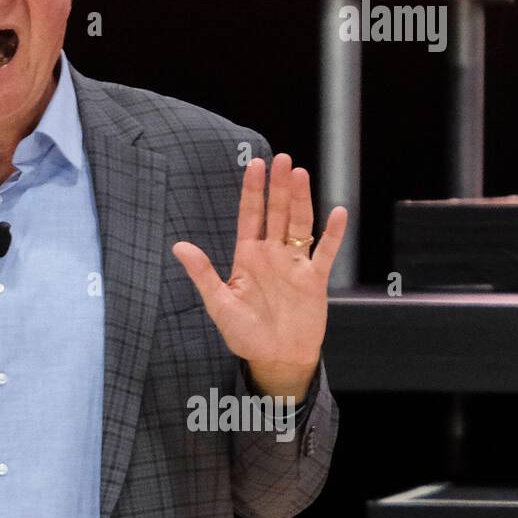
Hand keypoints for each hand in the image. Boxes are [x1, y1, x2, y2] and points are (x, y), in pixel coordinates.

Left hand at [171, 153, 347, 401]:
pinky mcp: (314, 280)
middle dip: (278, 187)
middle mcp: (272, 254)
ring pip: (299, 224)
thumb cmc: (244, 333)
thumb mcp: (218, 303)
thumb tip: (179, 246)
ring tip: (300, 174)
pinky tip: (337, 212)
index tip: (254, 164)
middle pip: (277, 213)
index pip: (250, 215)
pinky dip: (332, 234)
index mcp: (248, 256)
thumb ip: (203, 273)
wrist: (275, 358)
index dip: (253, 190)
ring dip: (301, 200)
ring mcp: (295, 265)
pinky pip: (325, 252)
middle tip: (281, 159)